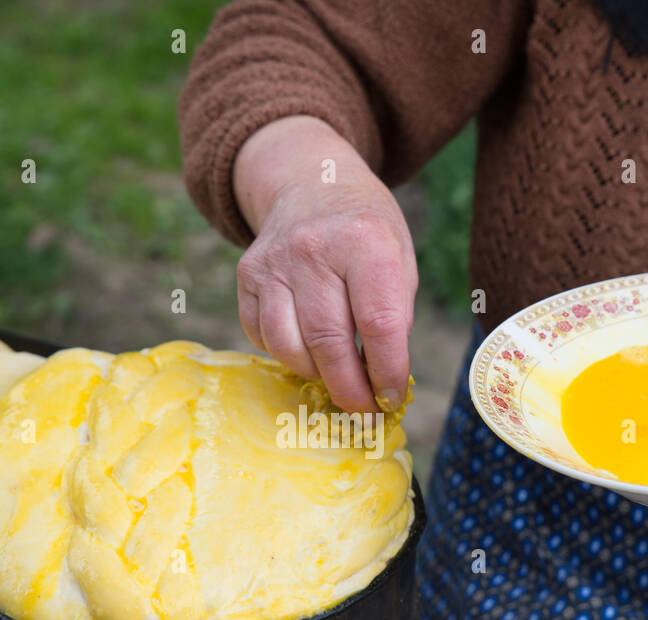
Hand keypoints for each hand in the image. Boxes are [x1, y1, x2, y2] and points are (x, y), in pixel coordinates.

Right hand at [233, 116, 415, 412]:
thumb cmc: (365, 230)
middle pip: (328, 340)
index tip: (392, 396)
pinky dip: (286, 355)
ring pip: (288, 345)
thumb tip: (382, 377)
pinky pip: (261, 335)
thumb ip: (395, 313)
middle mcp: (313, 249)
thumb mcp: (400, 257)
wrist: (311, 183)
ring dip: (316, 375)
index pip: (378, 322)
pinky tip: (307, 351)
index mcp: (365, 241)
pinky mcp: (247, 275)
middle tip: (363, 409)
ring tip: (336, 380)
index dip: (387, 370)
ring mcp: (274, 262)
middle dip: (349, 387)